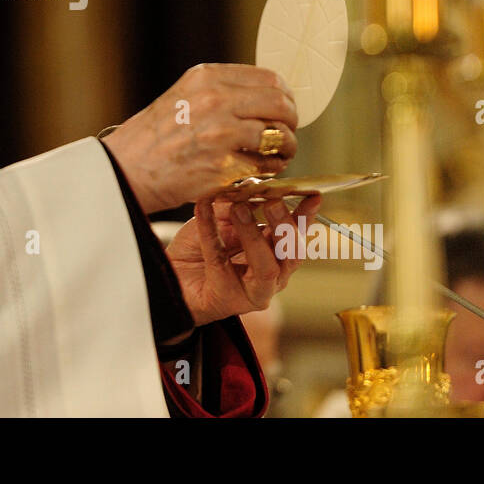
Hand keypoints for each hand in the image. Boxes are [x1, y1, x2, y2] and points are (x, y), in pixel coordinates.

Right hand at [101, 63, 297, 213]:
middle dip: (291, 121)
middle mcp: (215, 100)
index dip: (286, 97)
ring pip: (279, 136)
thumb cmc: (153, 138)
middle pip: (280, 103)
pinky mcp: (222, 166)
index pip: (270, 79)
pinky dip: (269, 170)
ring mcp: (220, 134)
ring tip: (276, 156)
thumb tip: (265, 96)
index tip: (284, 109)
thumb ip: (221, 91)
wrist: (125, 169)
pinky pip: (265, 165)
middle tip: (285, 134)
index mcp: (206, 78)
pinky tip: (260, 171)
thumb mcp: (184, 95)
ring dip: (285, 148)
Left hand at [165, 195, 322, 326]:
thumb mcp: (221, 219)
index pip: (296, 235)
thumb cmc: (199, 250)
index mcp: (275, 255)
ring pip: (267, 267)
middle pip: (291, 254)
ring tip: (238, 209)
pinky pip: (220, 264)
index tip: (312, 194)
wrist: (171, 277)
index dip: (305, 216)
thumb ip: (237, 204)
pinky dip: (210, 233)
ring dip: (254, 235)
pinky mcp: (228, 299)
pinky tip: (202, 209)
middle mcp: (273, 276)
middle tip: (271, 201)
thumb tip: (252, 184)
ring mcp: (254, 291)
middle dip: (284, 225)